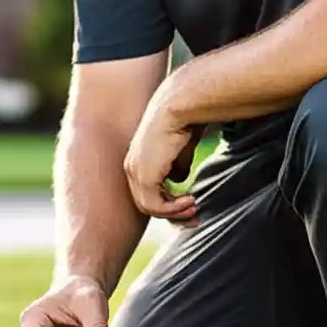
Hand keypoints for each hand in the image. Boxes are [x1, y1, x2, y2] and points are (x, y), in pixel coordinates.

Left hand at [124, 88, 201, 224]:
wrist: (178, 108)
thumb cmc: (182, 122)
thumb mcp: (179, 151)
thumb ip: (177, 167)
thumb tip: (179, 182)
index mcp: (136, 161)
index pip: (147, 192)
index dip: (169, 204)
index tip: (191, 205)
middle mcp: (131, 168)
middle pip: (146, 203)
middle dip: (172, 214)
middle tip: (195, 217)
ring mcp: (135, 173)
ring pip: (150, 208)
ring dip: (175, 212)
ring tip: (194, 208)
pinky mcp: (144, 177)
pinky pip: (156, 206)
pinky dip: (174, 209)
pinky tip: (191, 200)